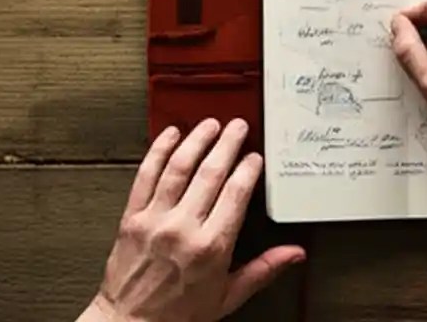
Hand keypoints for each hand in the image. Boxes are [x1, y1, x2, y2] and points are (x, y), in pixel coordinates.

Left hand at [79, 119, 305, 321]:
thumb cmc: (178, 315)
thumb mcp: (228, 296)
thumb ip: (263, 269)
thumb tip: (294, 254)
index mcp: (211, 247)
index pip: (235, 194)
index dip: (248, 170)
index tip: (255, 158)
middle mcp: (183, 229)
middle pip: (210, 173)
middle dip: (228, 144)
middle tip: (238, 127)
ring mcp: (155, 220)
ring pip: (179, 168)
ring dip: (196, 140)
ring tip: (209, 124)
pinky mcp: (132, 217)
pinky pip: (145, 175)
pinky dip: (158, 151)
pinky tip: (170, 136)